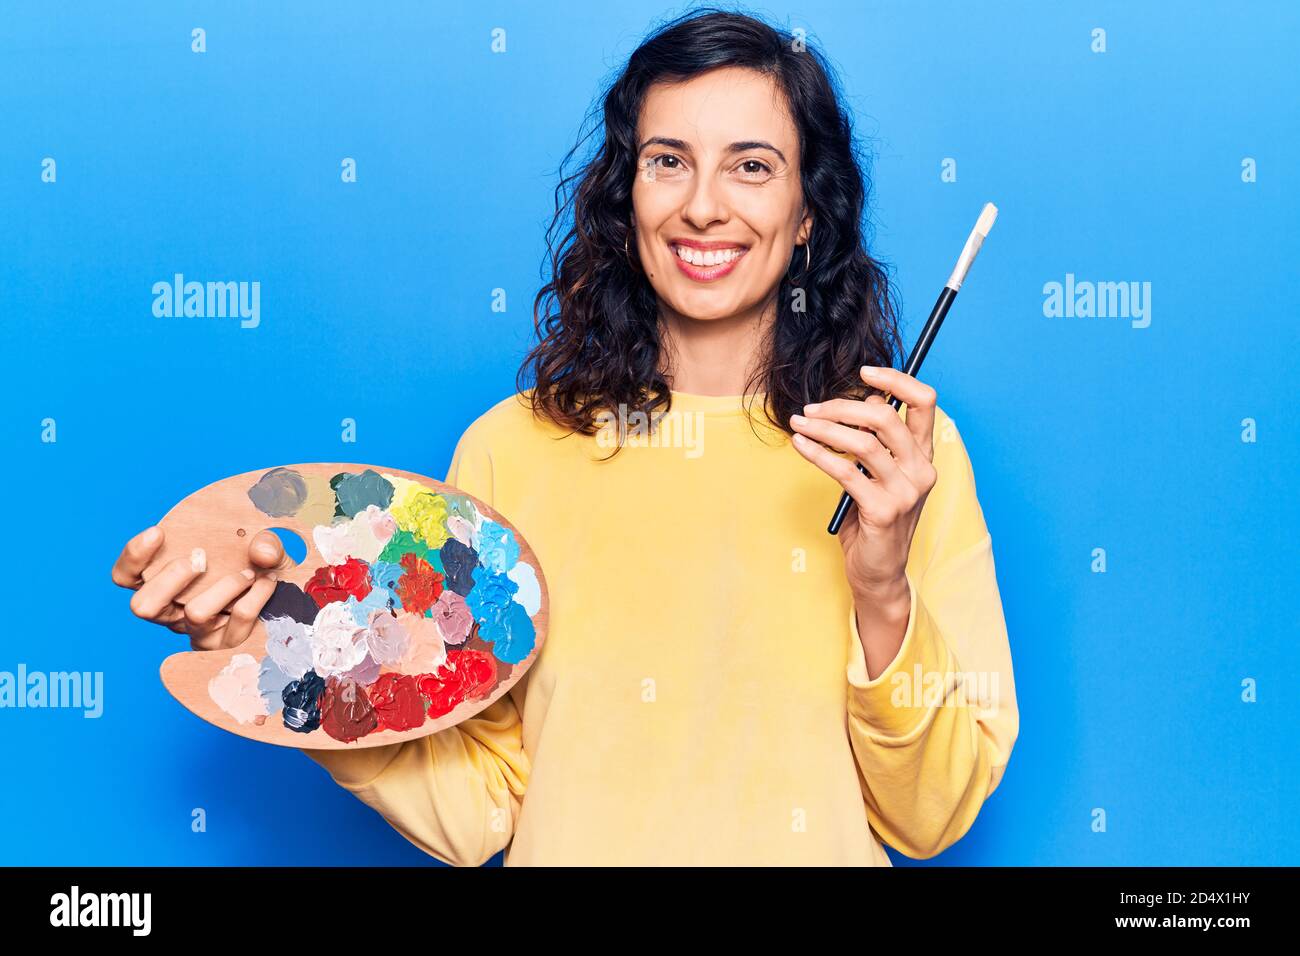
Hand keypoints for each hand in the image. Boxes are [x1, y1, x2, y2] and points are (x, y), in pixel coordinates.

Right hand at [111, 526, 292, 650]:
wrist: (287, 602)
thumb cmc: (261, 570)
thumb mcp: (263, 547)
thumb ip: (264, 541)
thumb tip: (262, 551)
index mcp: (164, 584)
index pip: (126, 576)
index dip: (133, 556)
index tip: (158, 532)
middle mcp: (174, 611)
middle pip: (143, 606)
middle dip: (169, 578)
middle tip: (199, 558)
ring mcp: (199, 631)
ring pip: (194, 614)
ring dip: (223, 587)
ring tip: (248, 572)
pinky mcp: (227, 644)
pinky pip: (237, 619)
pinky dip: (256, 596)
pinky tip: (269, 581)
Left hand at [788, 365, 937, 602]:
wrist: (879, 572)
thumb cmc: (874, 519)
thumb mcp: (879, 476)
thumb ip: (875, 443)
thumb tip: (856, 403)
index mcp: (923, 457)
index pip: (924, 403)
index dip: (896, 380)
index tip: (864, 371)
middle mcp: (921, 471)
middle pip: (886, 417)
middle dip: (843, 405)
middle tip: (813, 408)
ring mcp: (905, 492)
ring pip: (864, 442)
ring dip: (825, 427)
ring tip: (800, 423)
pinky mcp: (883, 511)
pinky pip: (846, 472)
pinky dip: (818, 453)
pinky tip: (800, 445)